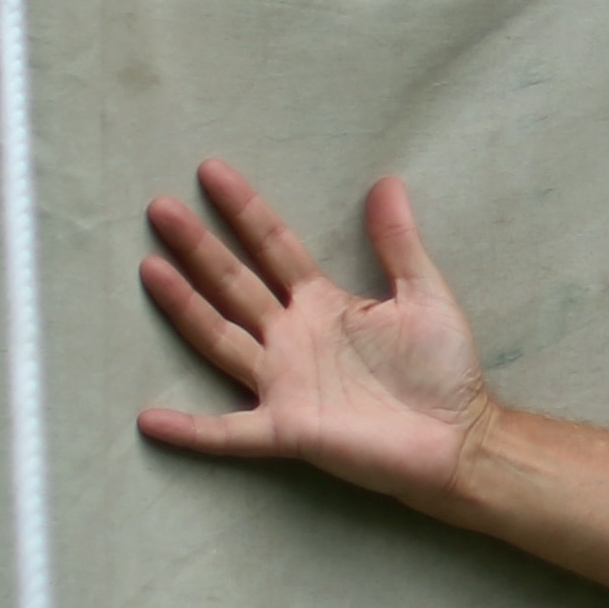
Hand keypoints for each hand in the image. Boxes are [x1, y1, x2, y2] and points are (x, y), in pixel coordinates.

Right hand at [137, 163, 494, 509]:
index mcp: (322, 303)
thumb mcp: (423, 294)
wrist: (459, 437)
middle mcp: (291, 338)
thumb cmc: (443, 368)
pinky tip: (149, 420)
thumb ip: (399, 242)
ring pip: (220, 338)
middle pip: (235, 283)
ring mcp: (283, 383)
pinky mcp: (288, 429)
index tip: (211, 170)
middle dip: (199, 246)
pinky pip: (229, 433)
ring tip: (150, 269)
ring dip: (185, 307)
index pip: (274, 246)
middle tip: (160, 206)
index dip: (246, 210)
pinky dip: (191, 430)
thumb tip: (388, 180)